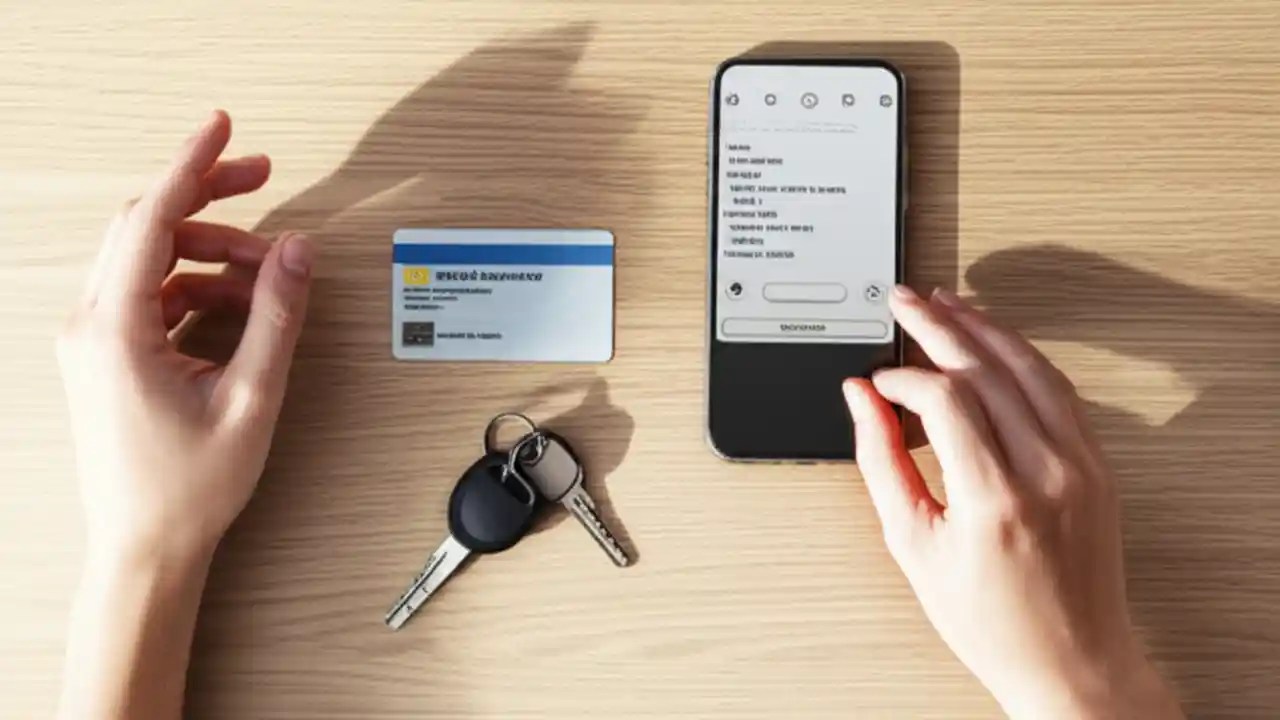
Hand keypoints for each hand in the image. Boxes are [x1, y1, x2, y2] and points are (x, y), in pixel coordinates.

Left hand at [57, 110, 313, 561]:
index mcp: (115, 329)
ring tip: (269, 273)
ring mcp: (92, 339)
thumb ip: (275, 316)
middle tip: (264, 179)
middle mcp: (90, 324)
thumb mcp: (251, 398)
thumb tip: (298, 251)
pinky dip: (196, 284)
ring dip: (210, 250)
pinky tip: (239, 306)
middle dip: (208, 198)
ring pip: (149, 258)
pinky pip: (149, 292)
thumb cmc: (189, 486)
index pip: (151, 218)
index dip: (192, 165)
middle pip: (145, 226)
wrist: (145, 547)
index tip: (222, 126)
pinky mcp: (104, 354)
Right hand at [843, 286, 1181, 718]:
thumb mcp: (913, 546)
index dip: (902, 377)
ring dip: (985, 327)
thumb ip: (881, 462)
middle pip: (987, 368)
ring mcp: (1082, 465)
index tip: (878, 381)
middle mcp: (1047, 473)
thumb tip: (861, 401)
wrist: (1071, 659)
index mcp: (994, 500)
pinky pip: (1060, 389)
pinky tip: (995, 342)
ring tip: (946, 304)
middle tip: (904, 301)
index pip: (944, 398)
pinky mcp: (1099, 464)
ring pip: (1031, 366)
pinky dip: (1023, 356)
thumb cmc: (991, 620)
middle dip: (938, 326)